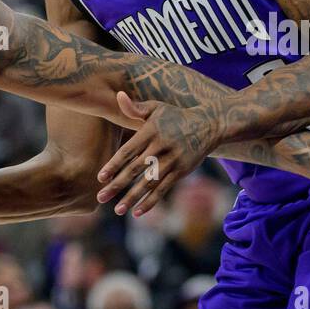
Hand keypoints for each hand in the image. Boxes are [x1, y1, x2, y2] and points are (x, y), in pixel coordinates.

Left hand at [96, 91, 223, 215]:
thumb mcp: (156, 108)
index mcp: (151, 132)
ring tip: (117, 210)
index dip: (114, 164)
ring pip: (149, 183)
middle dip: (117, 185)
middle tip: (100, 197)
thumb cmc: (175, 116)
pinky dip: (151, 201)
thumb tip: (117, 96)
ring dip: (132, 198)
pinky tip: (137, 212)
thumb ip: (135, 107)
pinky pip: (163, 189)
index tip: (100, 177)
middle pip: (135, 169)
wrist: (209, 124)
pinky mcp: (181, 171)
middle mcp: (161, 147)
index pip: (128, 151)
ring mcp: (173, 160)